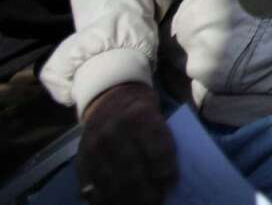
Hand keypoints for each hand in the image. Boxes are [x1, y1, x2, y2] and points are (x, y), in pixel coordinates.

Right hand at [78, 82, 176, 204]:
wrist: (108, 97)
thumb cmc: (141, 110)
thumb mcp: (157, 114)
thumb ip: (163, 140)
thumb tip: (170, 177)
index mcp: (140, 115)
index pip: (156, 149)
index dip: (164, 170)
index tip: (171, 183)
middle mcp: (114, 130)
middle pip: (132, 171)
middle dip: (146, 193)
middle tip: (157, 201)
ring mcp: (94, 147)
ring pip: (111, 183)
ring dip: (127, 201)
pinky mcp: (81, 160)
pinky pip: (91, 187)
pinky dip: (104, 200)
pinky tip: (116, 204)